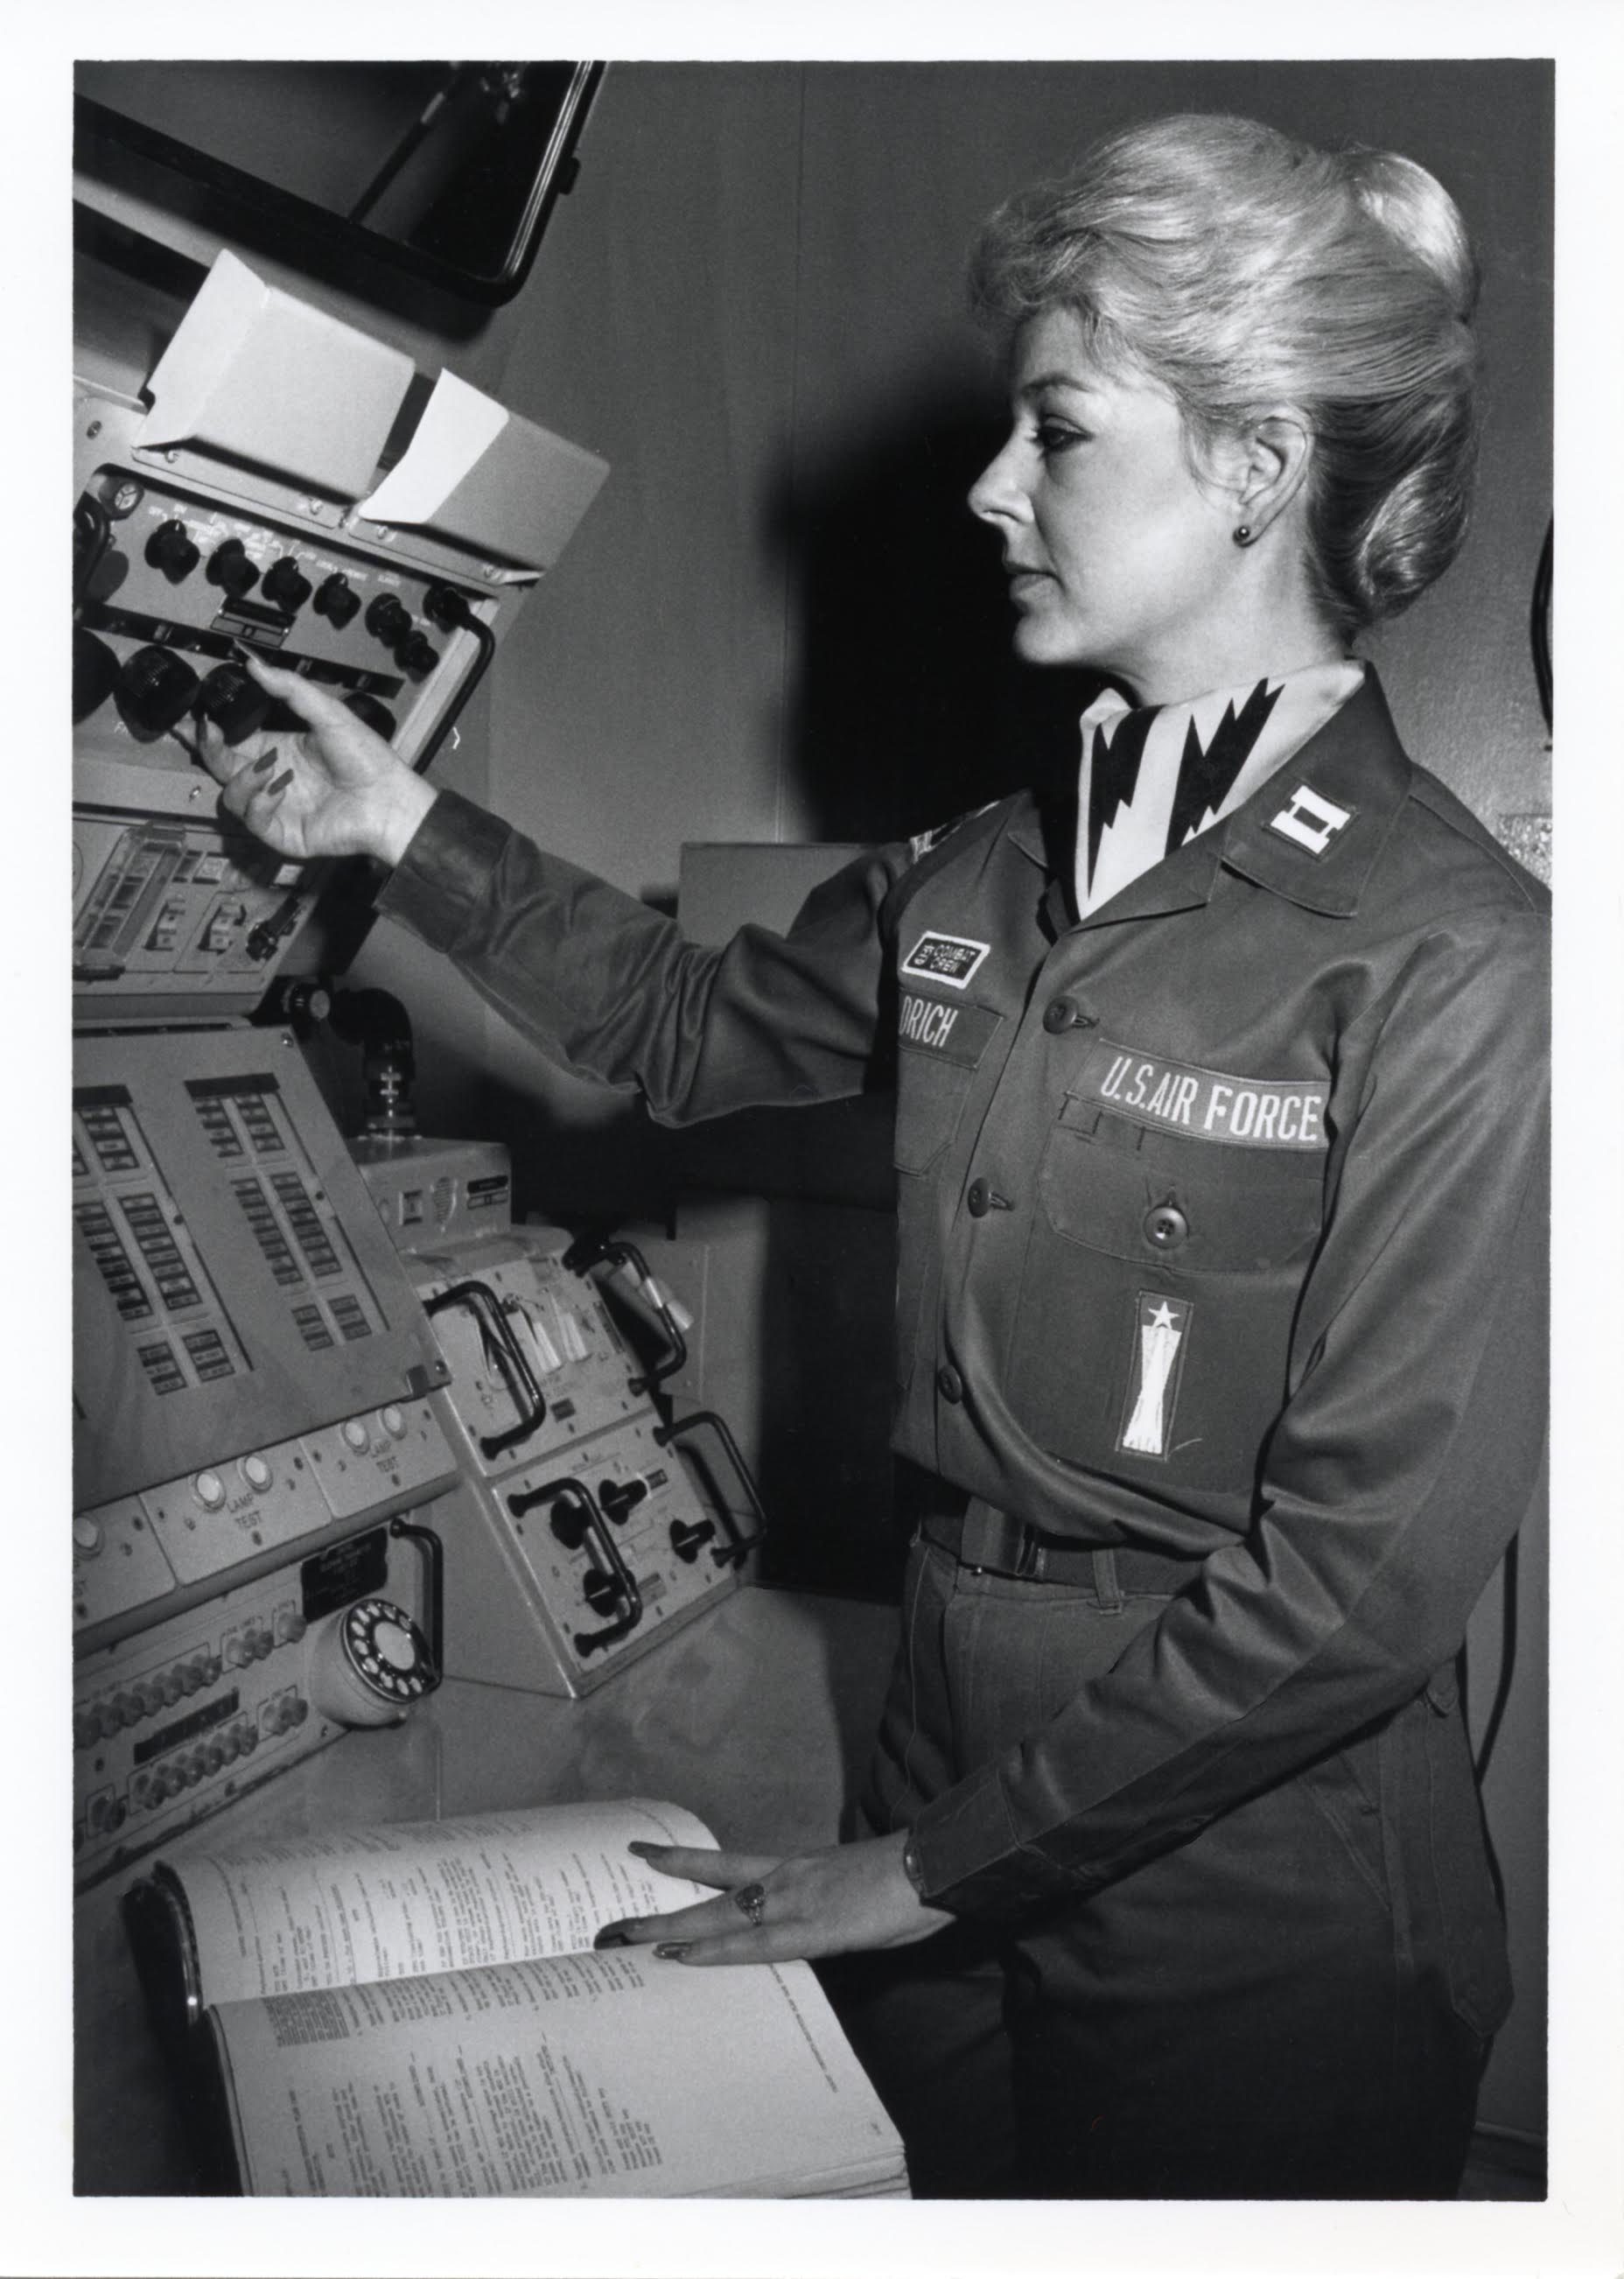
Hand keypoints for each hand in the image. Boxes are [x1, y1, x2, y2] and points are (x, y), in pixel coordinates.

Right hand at [195, 653, 436, 866]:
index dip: (210, 733)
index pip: (233, 742)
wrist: (388, 799)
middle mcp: (273, 778)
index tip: (194, 720)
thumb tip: (256, 666)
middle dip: (210, 749)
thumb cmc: (368, 760)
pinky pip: (253, 820)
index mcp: (279, 750)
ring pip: (232, 795)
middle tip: (208, 733)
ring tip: (267, 766)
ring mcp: (276, 807)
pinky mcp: (283, 833)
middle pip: (223, 767)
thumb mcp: (328, 713)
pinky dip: (260, 802)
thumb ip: (290, 689)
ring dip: (242, 777)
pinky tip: (280, 788)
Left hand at [591, 1831, 953, 1965]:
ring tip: (628, 1941)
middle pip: (708, 1894)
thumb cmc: (903, 1879)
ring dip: (671, 1932)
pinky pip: (753, 1945)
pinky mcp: (813, 1930)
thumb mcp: (849, 1884)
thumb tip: (803, 1915)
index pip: (725, 1863)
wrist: (932, 1866)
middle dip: (660, 1910)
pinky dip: (716, 1952)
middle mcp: (783, 1879)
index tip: (644, 1854)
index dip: (683, 1861)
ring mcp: (794, 1904)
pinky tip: (684, 1957)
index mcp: (793, 1867)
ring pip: (718, 1919)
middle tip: (612, 1923)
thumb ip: (818, 1897)